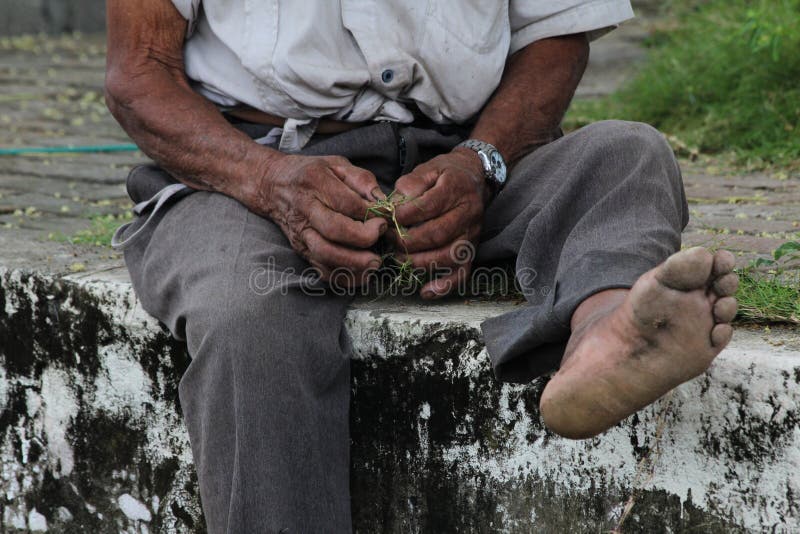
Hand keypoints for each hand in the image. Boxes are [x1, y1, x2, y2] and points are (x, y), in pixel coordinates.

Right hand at [252, 154, 386, 285]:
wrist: (273, 185)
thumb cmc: (312, 173)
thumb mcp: (337, 164)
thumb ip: (361, 180)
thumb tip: (382, 202)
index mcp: (315, 183)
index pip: (346, 203)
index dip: (369, 213)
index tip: (384, 217)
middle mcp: (306, 210)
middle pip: (333, 230)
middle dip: (362, 238)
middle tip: (380, 236)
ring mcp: (301, 233)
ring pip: (325, 253)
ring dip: (353, 262)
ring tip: (374, 263)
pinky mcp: (302, 250)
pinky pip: (321, 269)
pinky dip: (342, 278)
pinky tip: (362, 275)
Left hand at [392, 148, 488, 298]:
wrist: (475, 177)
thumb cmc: (446, 174)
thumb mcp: (428, 169)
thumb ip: (411, 183)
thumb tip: (396, 203)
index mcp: (456, 190)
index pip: (429, 206)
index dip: (405, 215)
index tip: (388, 218)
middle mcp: (468, 214)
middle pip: (438, 234)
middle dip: (408, 241)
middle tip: (389, 240)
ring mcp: (471, 235)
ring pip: (448, 255)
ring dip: (420, 262)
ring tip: (399, 259)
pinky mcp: (471, 250)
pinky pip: (461, 272)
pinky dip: (444, 285)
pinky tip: (425, 291)